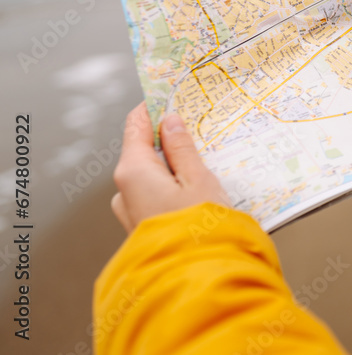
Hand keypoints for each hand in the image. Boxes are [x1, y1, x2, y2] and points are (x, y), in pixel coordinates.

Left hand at [111, 104, 230, 232]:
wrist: (195, 278)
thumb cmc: (200, 226)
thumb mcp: (198, 178)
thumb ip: (182, 147)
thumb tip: (169, 120)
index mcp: (133, 170)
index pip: (136, 125)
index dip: (154, 107)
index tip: (173, 94)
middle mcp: (123, 189)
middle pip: (145, 151)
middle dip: (171, 142)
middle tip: (202, 133)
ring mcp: (130, 211)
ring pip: (153, 176)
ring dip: (176, 169)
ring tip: (208, 168)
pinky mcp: (142, 227)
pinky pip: (156, 196)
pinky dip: (174, 189)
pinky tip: (199, 194)